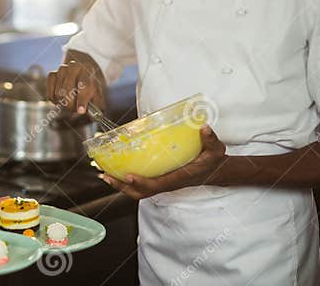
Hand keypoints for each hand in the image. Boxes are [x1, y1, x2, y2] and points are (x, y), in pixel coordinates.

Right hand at [47, 54, 105, 115]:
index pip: (84, 85)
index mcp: (88, 69)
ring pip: (58, 92)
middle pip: (68, 90)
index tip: (81, 111)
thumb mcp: (97, 93)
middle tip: (74, 110)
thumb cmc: (90, 85)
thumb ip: (97, 104)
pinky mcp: (52, 74)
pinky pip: (50, 93)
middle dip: (71, 104)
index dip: (82, 100)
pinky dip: (54, 100)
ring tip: (70, 103)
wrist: (82, 70)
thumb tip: (94, 115)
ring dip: (64, 103)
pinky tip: (60, 100)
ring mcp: (61, 69)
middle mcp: (74, 66)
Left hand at [101, 126, 226, 199]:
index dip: (142, 182)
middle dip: (123, 186)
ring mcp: (163, 183)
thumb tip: (204, 128)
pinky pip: (141, 184)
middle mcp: (168, 183)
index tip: (128, 176)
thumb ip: (210, 139)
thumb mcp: (215, 149)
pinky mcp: (160, 180)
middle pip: (142, 192)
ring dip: (121, 185)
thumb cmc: (212, 160)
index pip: (158, 184)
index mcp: (179, 178)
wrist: (214, 171)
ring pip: (139, 190)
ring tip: (104, 175)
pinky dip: (126, 180)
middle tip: (106, 176)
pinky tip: (114, 171)